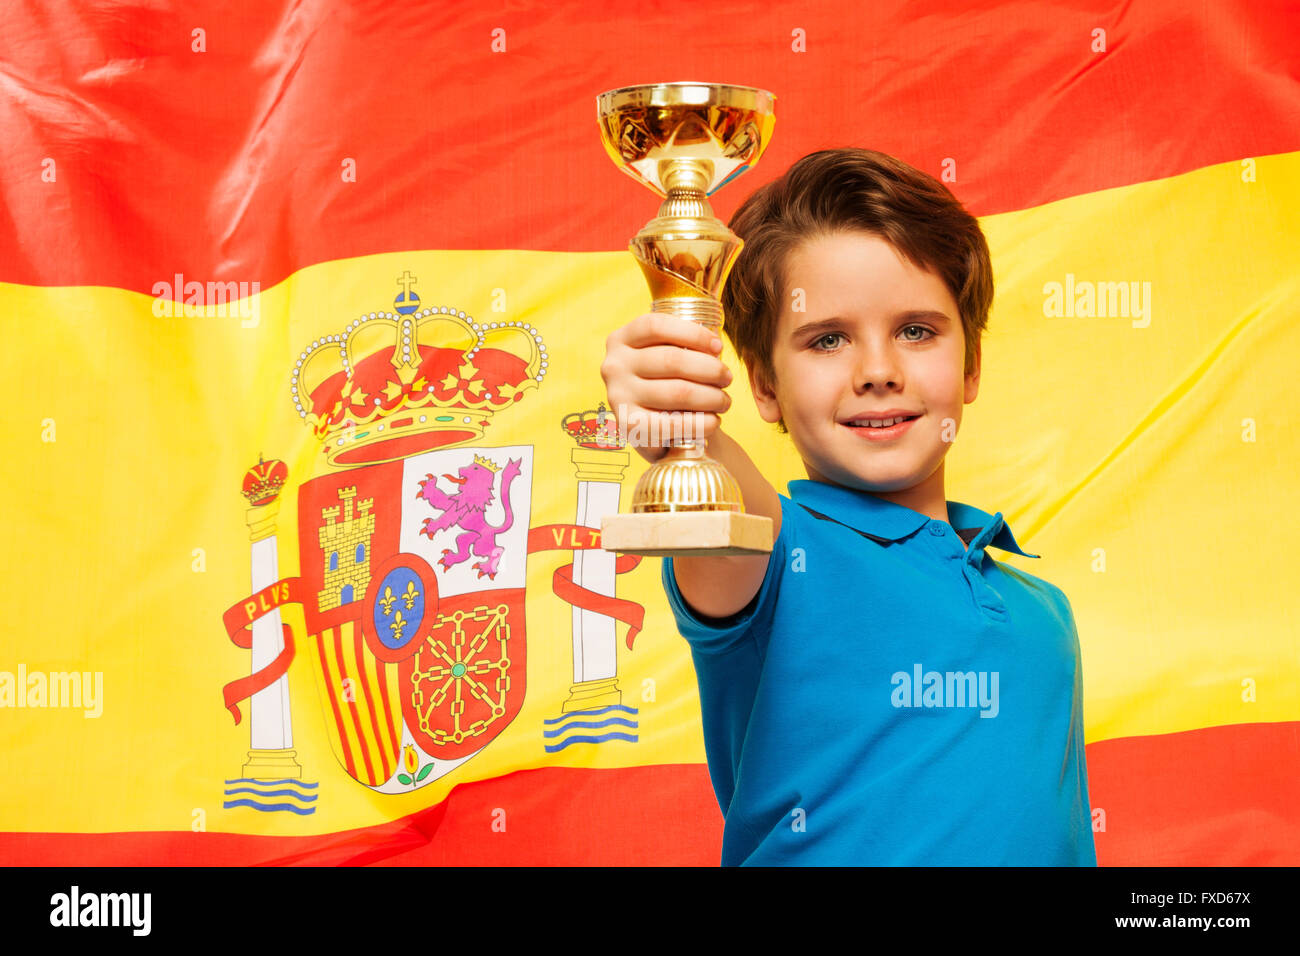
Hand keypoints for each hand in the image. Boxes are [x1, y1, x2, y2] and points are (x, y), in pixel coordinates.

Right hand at [599, 312, 734, 464]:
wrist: (649, 429)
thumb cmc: (663, 383)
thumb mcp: (661, 355)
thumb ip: (679, 344)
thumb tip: (715, 347)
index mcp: (620, 340)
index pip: (655, 326)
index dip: (692, 333)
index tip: (719, 346)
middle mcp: (614, 366)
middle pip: (671, 359)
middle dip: (710, 369)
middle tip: (727, 378)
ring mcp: (618, 396)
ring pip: (677, 391)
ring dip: (711, 397)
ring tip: (724, 401)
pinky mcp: (629, 426)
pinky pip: (673, 423)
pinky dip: (700, 422)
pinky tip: (713, 421)